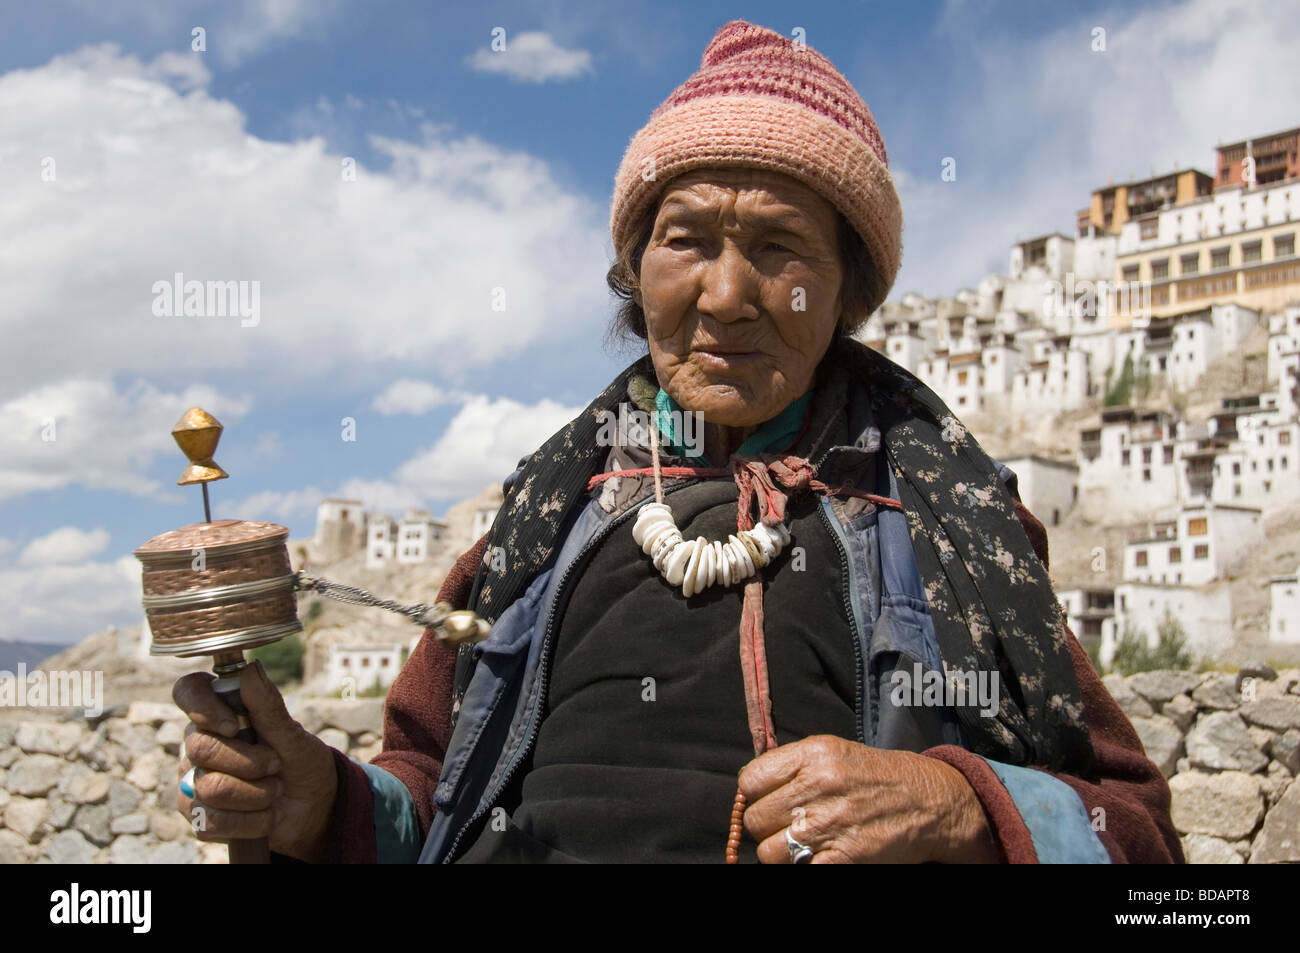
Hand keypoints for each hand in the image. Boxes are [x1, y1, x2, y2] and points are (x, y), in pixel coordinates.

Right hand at [172, 661, 338, 861]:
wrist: (313, 808)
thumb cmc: (302, 762)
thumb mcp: (293, 734)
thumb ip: (268, 705)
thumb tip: (250, 669)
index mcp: (220, 713)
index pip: (187, 691)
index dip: (201, 705)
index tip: (232, 724)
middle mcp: (200, 744)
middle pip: (201, 748)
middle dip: (251, 762)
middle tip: (276, 765)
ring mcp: (194, 781)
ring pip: (208, 788)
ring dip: (256, 794)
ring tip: (274, 790)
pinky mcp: (199, 817)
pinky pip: (209, 821)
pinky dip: (249, 821)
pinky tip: (264, 815)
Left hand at [738, 735, 1003, 863]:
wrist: (929, 801)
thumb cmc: (877, 776)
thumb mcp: (834, 752)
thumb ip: (792, 766)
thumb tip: (751, 787)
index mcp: (813, 754)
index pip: (750, 779)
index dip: (755, 794)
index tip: (768, 799)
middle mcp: (818, 785)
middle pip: (756, 819)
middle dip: (767, 826)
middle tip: (788, 824)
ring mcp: (830, 824)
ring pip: (769, 852)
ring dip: (781, 852)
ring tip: (802, 844)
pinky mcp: (843, 858)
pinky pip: (799, 870)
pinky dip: (804, 867)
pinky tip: (820, 856)